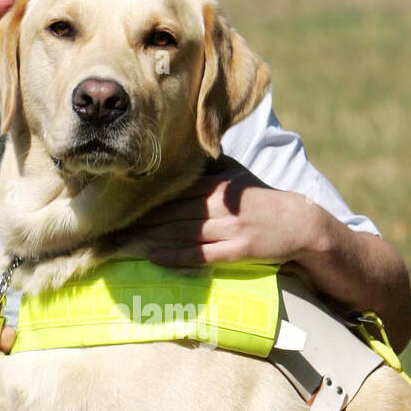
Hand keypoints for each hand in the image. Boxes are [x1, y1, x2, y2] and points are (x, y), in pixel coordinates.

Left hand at [132, 163, 322, 266]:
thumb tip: (187, 153)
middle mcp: (219, 206)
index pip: (174, 191)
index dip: (146, 198)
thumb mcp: (238, 176)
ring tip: (122, 241)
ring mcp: (228, 230)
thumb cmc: (264, 200)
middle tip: (110, 225)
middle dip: (140, 219)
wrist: (301, 224)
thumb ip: (212, 168)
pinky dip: (174, 256)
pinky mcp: (236, 251)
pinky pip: (199, 255)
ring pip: (181, 232)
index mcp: (217, 186)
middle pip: (171, 212)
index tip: (119, 201)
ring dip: (150, 237)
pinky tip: (152, 256)